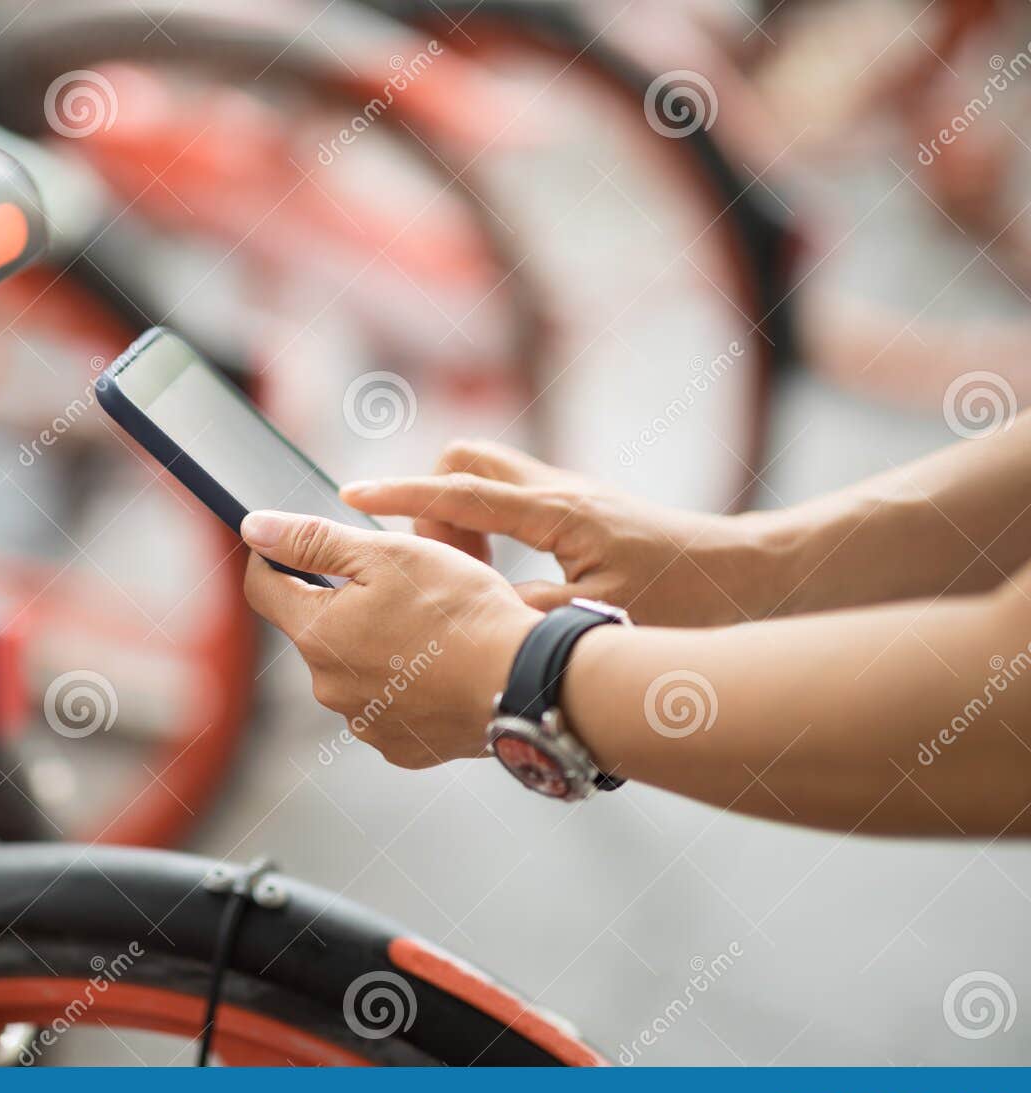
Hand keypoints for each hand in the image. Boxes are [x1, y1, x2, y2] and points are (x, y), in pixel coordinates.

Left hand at [241, 509, 541, 768]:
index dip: (273, 557)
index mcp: (317, 634)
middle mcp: (329, 687)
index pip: (263, 588)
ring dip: (377, 646)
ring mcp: (364, 723)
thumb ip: (313, 540)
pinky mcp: (399, 747)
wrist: (523, 681)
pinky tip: (441, 669)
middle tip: (399, 587)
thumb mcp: (386, 555)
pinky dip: (405, 685)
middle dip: (343, 605)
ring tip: (430, 630)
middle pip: (315, 631)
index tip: (293, 543)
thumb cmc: (459, 609)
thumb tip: (254, 528)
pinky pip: (388, 706)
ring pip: (354, 669)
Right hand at [341, 440, 777, 626]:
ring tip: (473, 580)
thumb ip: (523, 613)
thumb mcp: (599, 620)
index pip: (461, 490)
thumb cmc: (686, 601)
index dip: (401, 495)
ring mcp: (569, 496)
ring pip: (487, 479)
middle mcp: (559, 491)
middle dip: (431, 502)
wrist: (751, 577)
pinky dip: (489, 532)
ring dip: (461, 520)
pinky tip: (503, 582)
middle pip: (465, 461)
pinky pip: (510, 505)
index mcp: (558, 512)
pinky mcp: (579, 511)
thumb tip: (465, 610)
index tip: (351, 494)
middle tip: (439, 564)